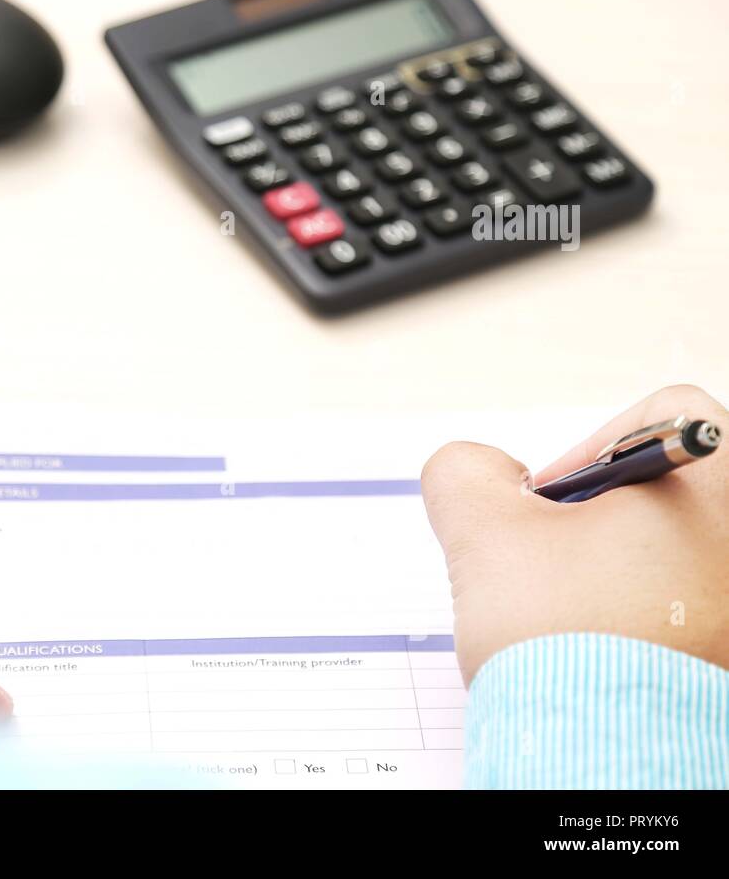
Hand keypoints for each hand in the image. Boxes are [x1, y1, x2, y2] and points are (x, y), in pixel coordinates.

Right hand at [421, 384, 728, 684]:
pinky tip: (604, 649)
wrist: (605, 753)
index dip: (593, 445)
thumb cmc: (565, 639)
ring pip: (679, 553)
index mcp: (719, 486)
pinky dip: (646, 618)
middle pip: (673, 490)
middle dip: (601, 516)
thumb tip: (482, 473)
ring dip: (620, 568)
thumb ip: (464, 472)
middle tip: (556, 558)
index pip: (671, 414)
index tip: (552, 500)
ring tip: (575, 613)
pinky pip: (690, 609)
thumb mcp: (484, 531)